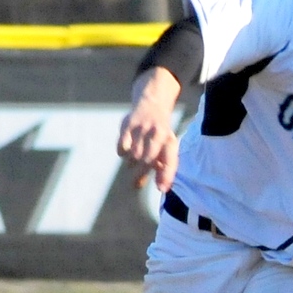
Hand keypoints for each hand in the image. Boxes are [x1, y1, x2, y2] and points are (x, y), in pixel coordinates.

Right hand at [117, 68, 181, 192]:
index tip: (161, 189)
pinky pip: (122, 147)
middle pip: (147, 161)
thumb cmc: (160, 134)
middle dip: (141, 174)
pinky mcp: (127, 124)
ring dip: (132, 163)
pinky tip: (127, 150)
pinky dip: (123, 153)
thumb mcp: (167, 148)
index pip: (170, 160)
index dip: (166, 176)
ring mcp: (141, 128)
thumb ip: (165, 169)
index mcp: (169, 140)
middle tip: (136, 183)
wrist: (152, 103)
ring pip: (133, 156)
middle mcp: (157, 133)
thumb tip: (162, 189)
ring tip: (134, 161)